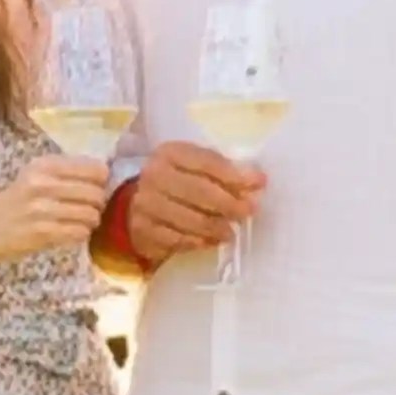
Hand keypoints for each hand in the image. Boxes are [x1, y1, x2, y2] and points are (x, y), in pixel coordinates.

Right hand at [0, 155, 109, 260]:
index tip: (97, 186)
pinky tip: (71, 231)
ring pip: (91, 214)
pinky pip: (79, 232)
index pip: (94, 169)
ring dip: (91, 220)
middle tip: (90, 207)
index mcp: (44, 165)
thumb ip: (66, 172)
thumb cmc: (15, 201)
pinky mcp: (44, 233)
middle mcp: (44, 184)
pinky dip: (81, 233)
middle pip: (96, 193)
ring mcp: (44, 210)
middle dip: (98, 203)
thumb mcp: (35, 175)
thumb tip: (106, 175)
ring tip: (81, 220)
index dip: (102, 180)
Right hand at [130, 141, 266, 263]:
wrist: (136, 205)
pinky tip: (210, 241)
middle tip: (246, 212)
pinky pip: (176, 239)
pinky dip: (198, 242)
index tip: (258, 183)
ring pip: (188, 219)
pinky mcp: (143, 230)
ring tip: (230, 232)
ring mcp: (145, 204)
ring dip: (215, 227)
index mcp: (170, 153)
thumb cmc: (175, 183)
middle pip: (198, 190)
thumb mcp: (194, 168)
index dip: (234, 173)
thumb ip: (223, 172)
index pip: (206, 161)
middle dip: (227, 203)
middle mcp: (154, 175)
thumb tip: (257, 180)